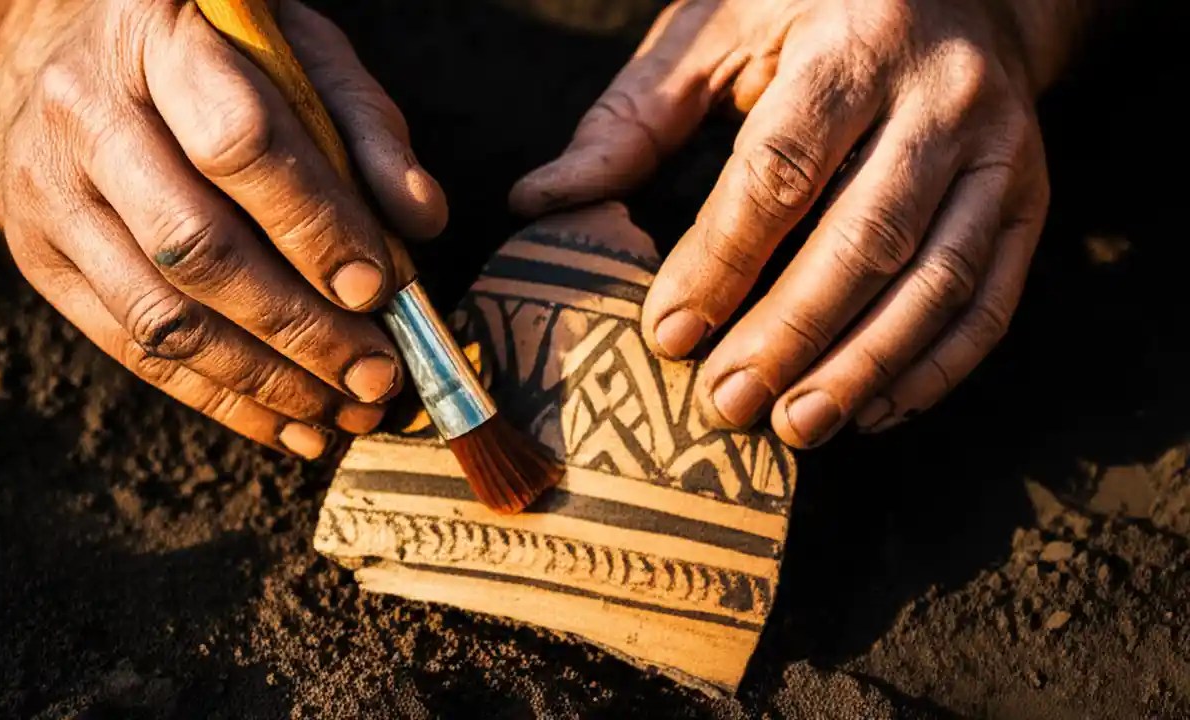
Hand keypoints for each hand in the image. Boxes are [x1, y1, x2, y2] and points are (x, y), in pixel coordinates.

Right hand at [0, 0, 446, 456]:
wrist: (60, 53)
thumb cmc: (214, 57)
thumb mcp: (299, 55)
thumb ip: (367, 130)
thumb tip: (425, 220)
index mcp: (159, 33)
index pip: (240, 145)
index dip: (316, 227)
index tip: (381, 290)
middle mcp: (85, 109)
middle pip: (195, 246)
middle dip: (301, 328)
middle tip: (379, 378)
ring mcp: (47, 188)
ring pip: (161, 316)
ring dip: (267, 382)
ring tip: (346, 413)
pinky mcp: (37, 257)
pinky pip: (132, 349)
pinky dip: (220, 399)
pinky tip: (288, 426)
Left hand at [511, 0, 1079, 446]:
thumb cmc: (810, 8)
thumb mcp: (717, 31)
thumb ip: (632, 118)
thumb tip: (539, 200)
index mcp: (853, 43)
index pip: (782, 169)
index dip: (723, 260)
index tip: (669, 332)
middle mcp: (943, 96)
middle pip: (865, 237)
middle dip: (791, 333)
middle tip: (726, 404)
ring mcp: (1002, 152)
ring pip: (939, 281)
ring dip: (864, 367)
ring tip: (795, 427)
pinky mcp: (1031, 199)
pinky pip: (993, 300)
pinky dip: (936, 368)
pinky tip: (872, 411)